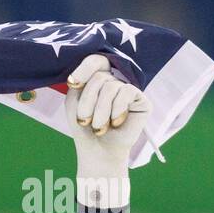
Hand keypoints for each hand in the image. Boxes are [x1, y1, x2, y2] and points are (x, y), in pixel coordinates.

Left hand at [65, 53, 149, 210]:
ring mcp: (129, 89)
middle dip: (88, 102)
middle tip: (85, 121)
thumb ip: (79, 83)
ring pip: (111, 86)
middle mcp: (115, 81)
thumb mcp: (74, 103)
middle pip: (100, 77)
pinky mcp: (142, 99)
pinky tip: (116, 123)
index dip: (84, 69)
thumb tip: (87, 66)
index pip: (95, 61)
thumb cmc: (85, 127)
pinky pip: (127, 93)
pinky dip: (116, 110)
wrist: (98, 151)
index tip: (72, 84)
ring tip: (98, 127)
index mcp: (97, 79)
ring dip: (100, 111)